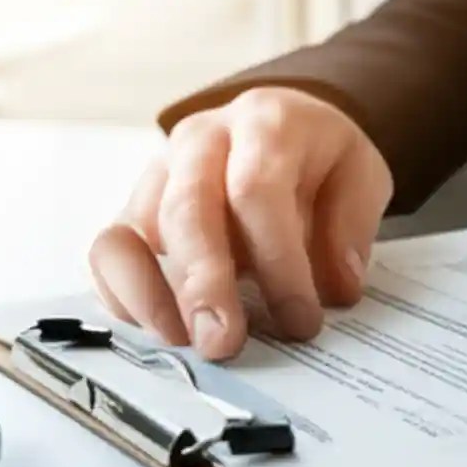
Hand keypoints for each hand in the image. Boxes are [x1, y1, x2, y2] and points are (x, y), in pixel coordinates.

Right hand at [88, 87, 392, 358]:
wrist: (282, 131)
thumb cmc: (317, 159)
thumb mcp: (358, 174)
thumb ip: (352, 225)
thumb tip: (336, 286)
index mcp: (264, 123)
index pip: (256, 190)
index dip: (278, 262)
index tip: (301, 319)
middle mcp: (200, 142)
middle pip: (186, 209)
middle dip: (204, 285)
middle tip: (223, 343)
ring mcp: (158, 177)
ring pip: (130, 230)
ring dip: (153, 297)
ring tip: (184, 343)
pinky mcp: (133, 213)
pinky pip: (108, 254)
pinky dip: (125, 298)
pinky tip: (162, 331)